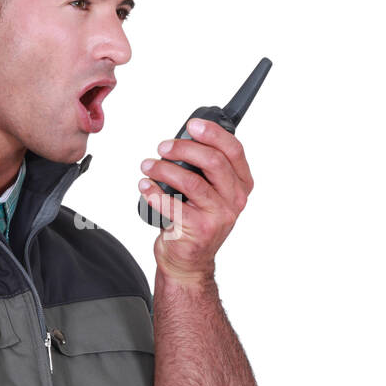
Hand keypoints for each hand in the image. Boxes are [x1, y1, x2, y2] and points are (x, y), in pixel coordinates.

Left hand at [138, 119, 254, 280]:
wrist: (188, 261)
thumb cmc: (195, 221)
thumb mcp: (210, 192)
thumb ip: (205, 168)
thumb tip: (182, 139)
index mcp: (241, 184)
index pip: (233, 150)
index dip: (213, 133)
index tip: (192, 125)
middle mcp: (235, 200)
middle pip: (213, 162)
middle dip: (184, 148)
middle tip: (163, 147)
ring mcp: (218, 216)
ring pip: (191, 181)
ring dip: (164, 169)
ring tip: (148, 166)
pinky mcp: (198, 230)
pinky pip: (173, 205)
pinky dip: (154, 192)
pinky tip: (145, 186)